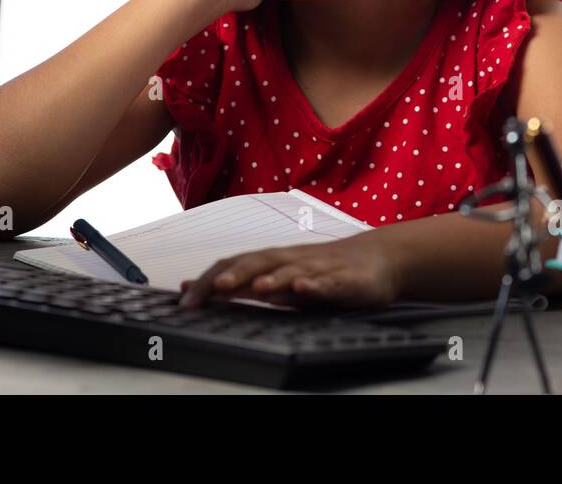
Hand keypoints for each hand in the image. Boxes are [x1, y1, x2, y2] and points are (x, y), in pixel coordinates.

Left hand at [178, 234, 404, 309]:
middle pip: (258, 262)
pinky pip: (329, 282)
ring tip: (255, 288)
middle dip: (233, 276)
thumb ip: (243, 284)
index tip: (183, 301)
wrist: (378, 260)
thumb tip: (199, 289)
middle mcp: (291, 260)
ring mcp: (318, 268)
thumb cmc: (323, 272)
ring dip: (273, 278)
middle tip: (211, 291)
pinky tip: (304, 288)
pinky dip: (315, 285)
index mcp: (272, 262)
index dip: (208, 281)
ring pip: (292, 270)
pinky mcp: (345, 279)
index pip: (233, 266)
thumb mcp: (279, 280)